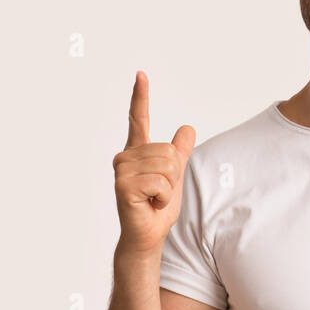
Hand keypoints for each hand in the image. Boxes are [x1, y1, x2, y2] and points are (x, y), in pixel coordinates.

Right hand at [112, 71, 195, 260]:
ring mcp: (122, 170)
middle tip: (159, 191)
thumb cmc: (158, 207)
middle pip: (168, 151)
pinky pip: (160, 182)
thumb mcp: (175, 176)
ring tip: (153, 198)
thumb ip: (180, 153)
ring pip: (167, 166)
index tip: (141, 74)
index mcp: (138, 151)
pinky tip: (150, 204)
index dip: (140, 96)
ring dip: (169, 187)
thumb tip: (188, 128)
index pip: (139, 118)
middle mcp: (126, 157)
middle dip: (174, 175)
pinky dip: (164, 197)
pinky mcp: (123, 185)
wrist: (148, 235)